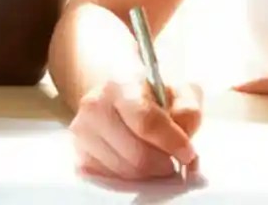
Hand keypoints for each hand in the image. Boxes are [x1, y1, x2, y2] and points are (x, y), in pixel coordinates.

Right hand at [70, 78, 202, 180]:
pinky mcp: (79, 156)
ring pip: (126, 172)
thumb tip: (185, 134)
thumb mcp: (176, 90)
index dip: (172, 142)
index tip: (188, 153)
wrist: (112, 96)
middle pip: (137, 155)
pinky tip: (136, 163)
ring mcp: (82, 133)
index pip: (146, 122)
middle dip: (163, 164)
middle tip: (173, 161)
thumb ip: (188, 109)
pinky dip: (131, 179)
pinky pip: (113, 181)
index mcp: (120, 86)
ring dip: (148, 173)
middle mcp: (94, 107)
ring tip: (156, 159)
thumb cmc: (149, 96)